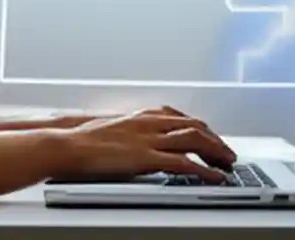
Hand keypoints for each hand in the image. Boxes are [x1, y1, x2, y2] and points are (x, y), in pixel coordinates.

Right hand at [49, 107, 236, 183]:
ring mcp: (149, 139)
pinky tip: (214, 177)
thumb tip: (133, 142)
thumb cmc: (81, 141)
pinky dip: (204, 170)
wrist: (66, 145)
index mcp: (141, 115)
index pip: (180, 117)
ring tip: (228, 164)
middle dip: (214, 139)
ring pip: (194, 139)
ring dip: (216, 151)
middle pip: (193, 126)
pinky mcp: (146, 158)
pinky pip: (184, 163)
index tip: (210, 137)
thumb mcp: (110, 130)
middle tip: (227, 153)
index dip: (200, 128)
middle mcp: (149, 122)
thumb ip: (128, 133)